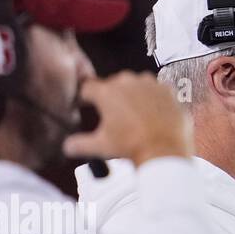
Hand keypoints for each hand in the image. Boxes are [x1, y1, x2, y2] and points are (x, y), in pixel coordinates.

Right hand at [63, 72, 192, 165]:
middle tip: (116, 117)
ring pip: (135, 85)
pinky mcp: (166, 90)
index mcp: (106, 92)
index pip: (88, 88)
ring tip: (136, 117)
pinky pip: (156, 90)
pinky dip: (154, 99)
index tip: (87, 104)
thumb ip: (80, 144)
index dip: (86, 97)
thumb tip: (68, 146)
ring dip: (134, 96)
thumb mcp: (101, 146)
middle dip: (112, 98)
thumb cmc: (133, 147)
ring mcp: (148, 84)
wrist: (164, 151)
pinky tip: (154, 114)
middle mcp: (126, 82)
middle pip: (113, 85)